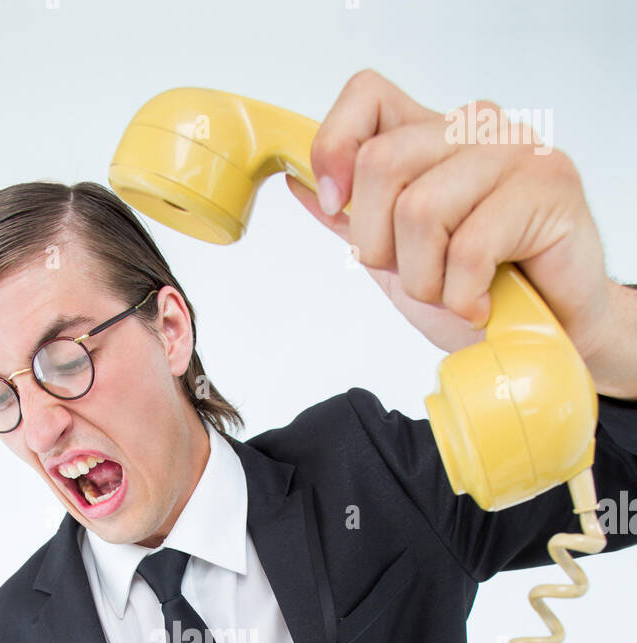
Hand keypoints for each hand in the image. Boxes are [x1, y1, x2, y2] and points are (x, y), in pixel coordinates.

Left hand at [284, 69, 614, 370]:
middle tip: (420, 277)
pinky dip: (463, 295)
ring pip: (420, 209)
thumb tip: (302, 185)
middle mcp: (474, 130)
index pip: (367, 96)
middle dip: (380, 245)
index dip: (335, 147)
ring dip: (426, 279)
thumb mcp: (401, 260)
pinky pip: (470, 247)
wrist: (553, 334)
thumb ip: (356, 220)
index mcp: (434, 138)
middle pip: (381, 163)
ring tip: (456, 293)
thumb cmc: (487, 291)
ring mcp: (514, 152)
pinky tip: (481, 303)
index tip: (336, 205)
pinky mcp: (549, 186)